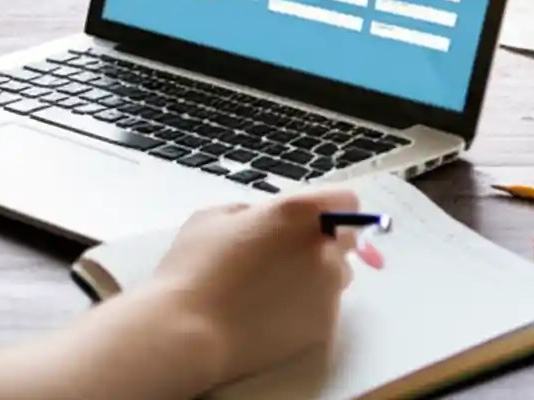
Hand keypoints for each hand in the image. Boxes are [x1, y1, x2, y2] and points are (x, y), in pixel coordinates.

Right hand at [152, 187, 358, 387]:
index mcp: (301, 213)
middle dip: (324, 242)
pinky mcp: (323, 325)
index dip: (329, 208)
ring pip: (338, 276)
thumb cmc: (195, 266)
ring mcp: (328, 290)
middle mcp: (324, 249)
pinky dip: (307, 307)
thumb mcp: (214, 217)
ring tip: (277, 288)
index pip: (345, 201)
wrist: (188, 331)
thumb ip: (253, 212)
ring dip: (318, 275)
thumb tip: (265, 221)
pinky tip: (273, 313)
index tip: (308, 219)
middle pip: (345, 239)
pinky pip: (324, 307)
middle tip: (286, 255)